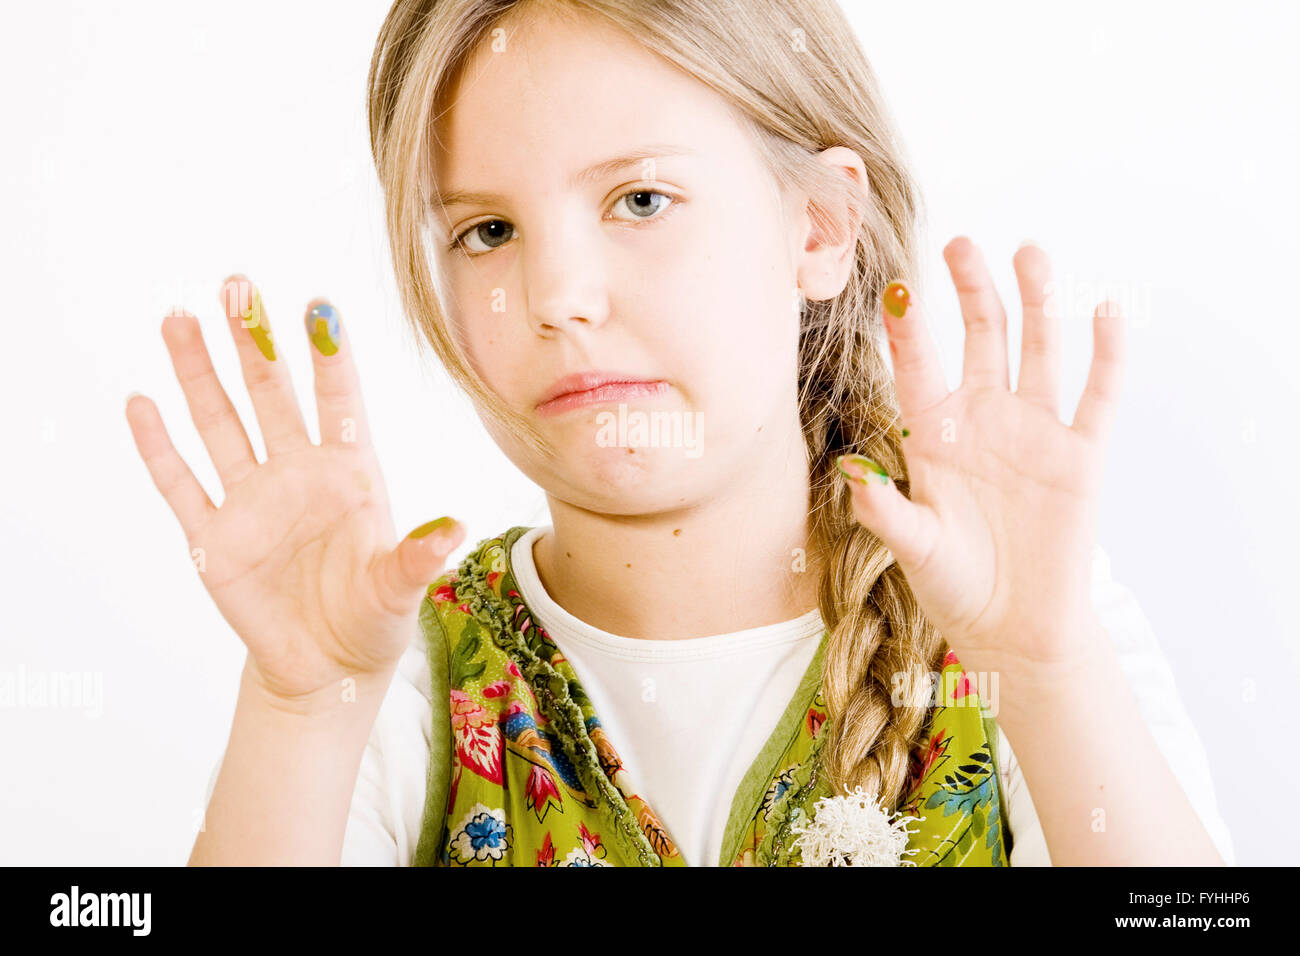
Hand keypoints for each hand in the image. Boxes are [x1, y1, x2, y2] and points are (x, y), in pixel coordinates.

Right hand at [125, 275, 464, 708]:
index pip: (338, 403)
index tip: (319, 306)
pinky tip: (143, 402)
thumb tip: (453, 528)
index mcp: (350, 475)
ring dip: (199, 373)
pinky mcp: (214, 537)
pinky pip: (182, 483)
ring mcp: (252, 501)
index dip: (329, 357)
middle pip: (271, 395)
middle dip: (253, 343)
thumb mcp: (399, 590)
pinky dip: (160, 446)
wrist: (327, 669)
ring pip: (220, 423)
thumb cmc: (372, 619)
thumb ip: (415, 557)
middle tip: (235, 285)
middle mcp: (297, 474)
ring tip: (180, 318)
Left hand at [837, 237, 1123, 677]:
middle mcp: (984, 420)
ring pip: (1038, 350)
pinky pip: (1096, 396)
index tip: (894, 286)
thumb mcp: (913, 548)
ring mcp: (1035, 432)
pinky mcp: (1080, 456)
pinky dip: (1105, 355)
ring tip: (1030, 252)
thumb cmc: (953, 585)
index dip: (908, 328)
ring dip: (1037, 302)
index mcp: (935, 435)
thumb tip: (850, 472)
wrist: (1014, 627)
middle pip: (980, 338)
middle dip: (972, 290)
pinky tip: (1104, 311)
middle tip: (961, 243)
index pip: (918, 367)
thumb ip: (885, 510)